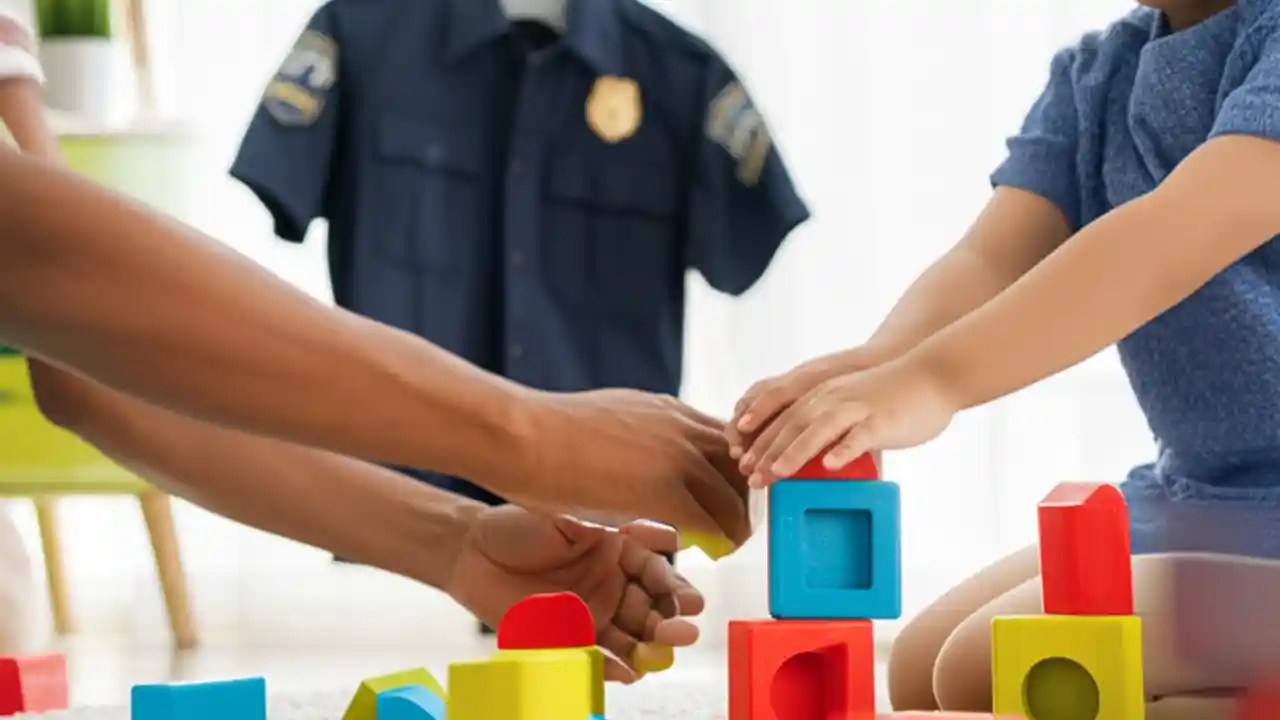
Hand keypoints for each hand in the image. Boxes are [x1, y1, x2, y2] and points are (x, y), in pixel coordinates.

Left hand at [446, 506, 701, 682]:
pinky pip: (600, 656)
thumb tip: (668, 531)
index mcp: (621, 550)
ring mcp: (595, 613)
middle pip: (653, 609)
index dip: (675, 588)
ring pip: (632, 637)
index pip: (659, 572)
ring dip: (648, 648)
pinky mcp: (572, 638)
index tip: (689, 602)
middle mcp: (615, 584)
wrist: (472, 552)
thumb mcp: (569, 516)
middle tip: (679, 632)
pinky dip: (615, 667)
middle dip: (670, 622)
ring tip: (655, 655)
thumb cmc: (520, 524)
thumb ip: (614, 526)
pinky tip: (628, 671)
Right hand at [521, 389, 750, 546]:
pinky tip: (708, 551)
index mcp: (669, 410)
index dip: (732, 469)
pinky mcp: (666, 490)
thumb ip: (640, 433)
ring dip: (737, 522)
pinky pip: (713, 521)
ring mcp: (678, 457)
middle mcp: (683, 428)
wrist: (523, 436)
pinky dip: (718, 540)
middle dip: (744, 494)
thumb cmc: (549, 432)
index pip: (728, 438)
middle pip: (743, 463)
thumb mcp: (613, 417)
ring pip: (736, 495)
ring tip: (728, 542)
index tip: (727, 492)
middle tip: (736, 522)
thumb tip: (641, 452)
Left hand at [738, 358, 957, 487]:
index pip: (783, 418)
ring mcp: (857, 408)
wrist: (934, 375)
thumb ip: (831, 426)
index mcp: (824, 395)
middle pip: (792, 426)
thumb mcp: (852, 405)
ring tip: (776, 474)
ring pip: (819, 430)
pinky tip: (828, 466)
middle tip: (750, 478)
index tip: (742, 462)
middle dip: (768, 452)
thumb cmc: (893, 396)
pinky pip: (859, 437)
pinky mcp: (881, 421)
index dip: (760, 440)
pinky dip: (842, 450)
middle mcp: (834, 398)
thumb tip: (817, 457)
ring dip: (795, 452)